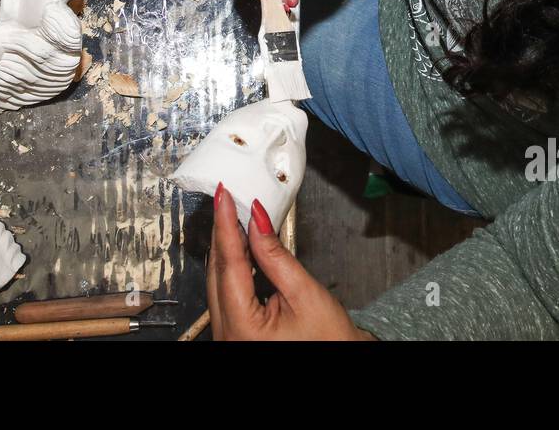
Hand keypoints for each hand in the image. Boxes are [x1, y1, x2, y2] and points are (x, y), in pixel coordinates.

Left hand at [206, 183, 374, 340]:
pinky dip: (232, 268)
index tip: (224, 197)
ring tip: (233, 216)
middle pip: (217, 272)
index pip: (229, 265)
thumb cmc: (330, 341)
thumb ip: (275, 255)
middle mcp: (227, 336)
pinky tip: (239, 246)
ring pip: (218, 281)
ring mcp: (228, 335)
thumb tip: (257, 219)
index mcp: (243, 329)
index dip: (226, 226)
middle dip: (223, 233)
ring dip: (227, 249)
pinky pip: (225, 292)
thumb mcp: (304, 292)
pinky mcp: (234, 332)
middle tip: (227, 199)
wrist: (341, 360)